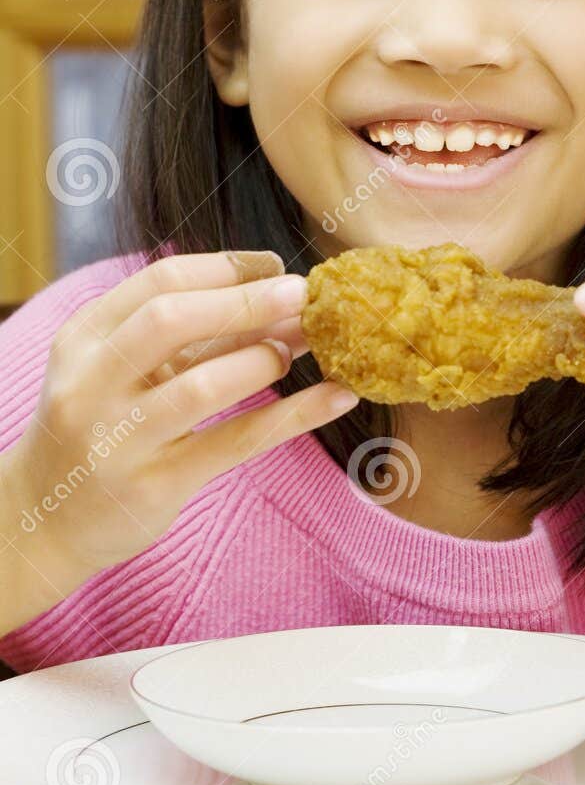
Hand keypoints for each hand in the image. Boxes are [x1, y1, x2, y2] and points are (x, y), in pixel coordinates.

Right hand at [3, 250, 358, 600]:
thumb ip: (187, 337)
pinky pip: (236, 442)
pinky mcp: (154, 486)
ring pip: (202, 387)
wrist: (46, 519)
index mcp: (82, 339)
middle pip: (171, 321)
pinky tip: (338, 397)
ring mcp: (118, 440)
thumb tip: (280, 297)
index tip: (274, 265)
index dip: (226, 269)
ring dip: (263, 360)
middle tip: (303, 296)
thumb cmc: (100, 427)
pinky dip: (296, 416)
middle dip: (246, 302)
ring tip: (294, 352)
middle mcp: (91, 385)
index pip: (158, 282)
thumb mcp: (120, 370)